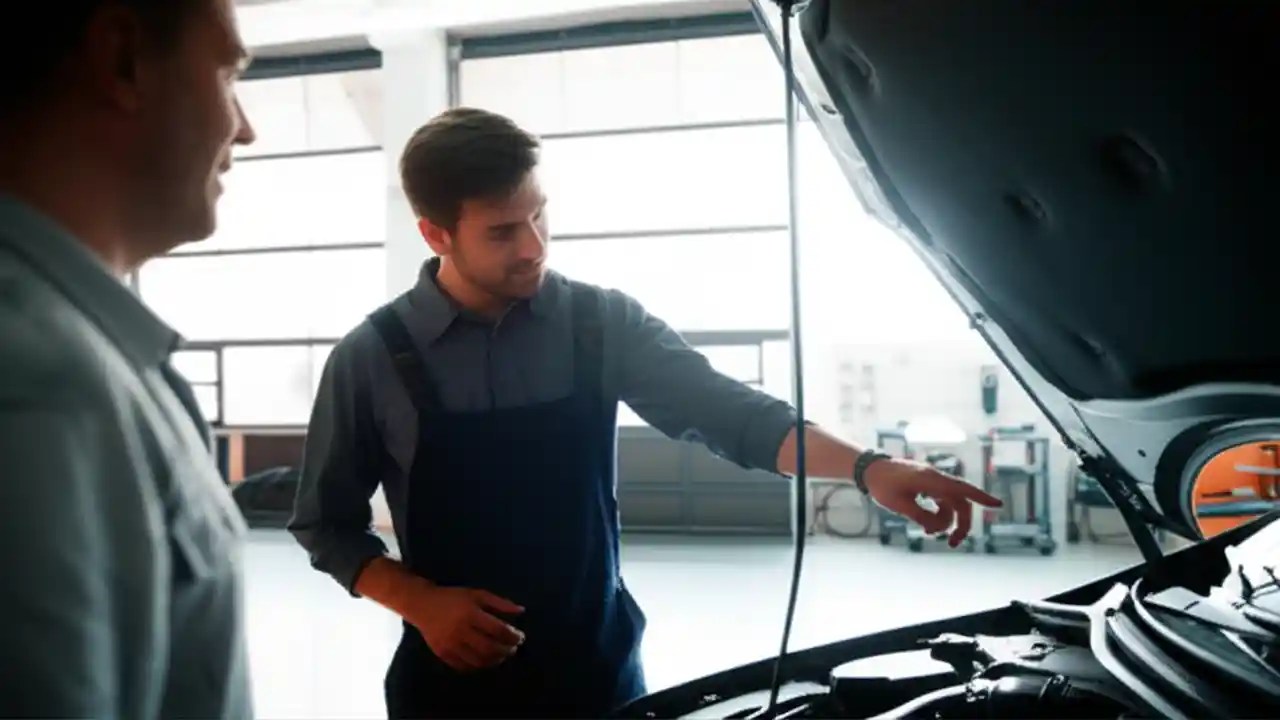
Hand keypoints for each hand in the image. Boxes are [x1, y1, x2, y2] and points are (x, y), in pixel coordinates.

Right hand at [410, 586, 526, 671]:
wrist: (422, 605)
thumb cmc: (453, 597)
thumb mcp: (477, 594)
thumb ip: (499, 603)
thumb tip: (522, 611)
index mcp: (471, 613)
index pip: (498, 630)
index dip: (513, 636)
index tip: (520, 637)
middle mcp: (461, 630)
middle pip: (490, 648)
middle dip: (506, 651)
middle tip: (513, 649)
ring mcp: (450, 644)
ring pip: (478, 660)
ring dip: (495, 660)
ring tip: (501, 655)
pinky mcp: (442, 654)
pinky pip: (464, 666)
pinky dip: (478, 666)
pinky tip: (485, 660)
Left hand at [863, 457, 1002, 546]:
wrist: (870, 469)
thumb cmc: (883, 485)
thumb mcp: (899, 505)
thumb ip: (921, 516)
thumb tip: (939, 528)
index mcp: (931, 480)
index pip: (962, 489)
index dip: (981, 497)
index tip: (998, 505)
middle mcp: (936, 479)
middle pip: (960, 503)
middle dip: (960, 524)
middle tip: (953, 544)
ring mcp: (932, 482)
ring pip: (950, 505)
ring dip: (945, 521)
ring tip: (929, 534)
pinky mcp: (927, 486)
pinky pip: (941, 502)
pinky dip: (937, 515)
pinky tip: (927, 526)